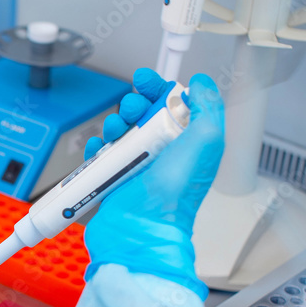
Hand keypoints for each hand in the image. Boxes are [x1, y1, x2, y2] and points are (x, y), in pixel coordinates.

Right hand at [82, 68, 224, 299]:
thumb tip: (202, 84)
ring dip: (113, 124)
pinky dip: (96, 147)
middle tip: (131, 110)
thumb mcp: (208, 139)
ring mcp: (136, 167)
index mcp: (186, 143)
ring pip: (120, 133)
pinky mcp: (113, 180)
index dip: (157, 88)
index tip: (144, 81)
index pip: (171, 105)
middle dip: (133, 105)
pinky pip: (101, 155)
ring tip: (114, 132)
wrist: (143, 226)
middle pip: (142, 116)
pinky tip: (99, 147)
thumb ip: (209, 106)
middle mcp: (162, 154)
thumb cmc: (176, 190)